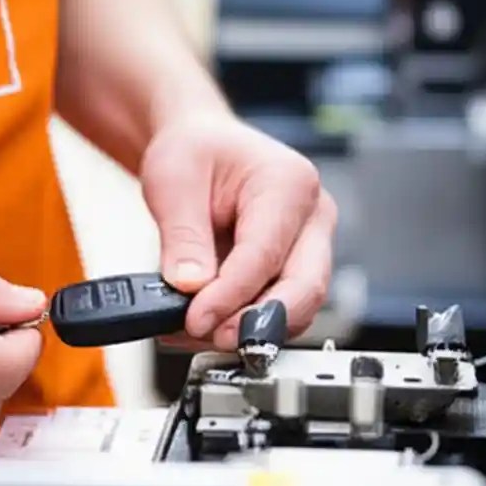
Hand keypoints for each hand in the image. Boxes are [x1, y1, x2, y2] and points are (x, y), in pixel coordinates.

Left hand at [140, 115, 336, 348]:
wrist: (201, 148)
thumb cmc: (195, 152)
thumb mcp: (173, 182)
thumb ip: (183, 237)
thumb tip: (191, 288)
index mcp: (289, 182)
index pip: (266, 254)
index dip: (231, 295)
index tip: (196, 319)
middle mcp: (312, 216)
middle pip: (304, 287)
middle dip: (258, 323)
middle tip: (213, 337)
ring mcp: (310, 245)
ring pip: (297, 307)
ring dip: (249, 329)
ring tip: (196, 330)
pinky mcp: (295, 269)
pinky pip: (279, 308)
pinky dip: (245, 324)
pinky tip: (206, 324)